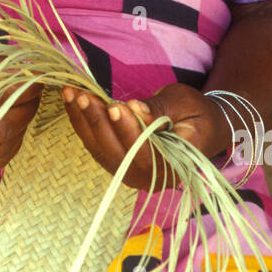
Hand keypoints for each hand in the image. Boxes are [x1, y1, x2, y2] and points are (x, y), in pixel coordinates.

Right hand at [0, 46, 41, 170]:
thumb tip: (34, 67)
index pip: (12, 89)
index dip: (32, 83)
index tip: (39, 77)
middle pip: (13, 117)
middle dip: (29, 103)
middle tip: (31, 92)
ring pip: (9, 139)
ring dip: (22, 123)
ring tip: (21, 109)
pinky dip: (11, 145)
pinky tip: (10, 130)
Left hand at [61, 81, 231, 191]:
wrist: (201, 127)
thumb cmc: (196, 114)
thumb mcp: (185, 104)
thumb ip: (160, 109)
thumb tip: (134, 109)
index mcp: (174, 167)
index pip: (147, 154)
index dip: (128, 131)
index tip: (115, 106)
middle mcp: (149, 177)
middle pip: (118, 154)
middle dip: (98, 123)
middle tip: (84, 96)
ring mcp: (130, 172)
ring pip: (101, 149)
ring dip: (83, 120)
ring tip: (71, 94)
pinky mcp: (117, 161)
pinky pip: (95, 144)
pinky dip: (81, 122)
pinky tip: (72, 101)